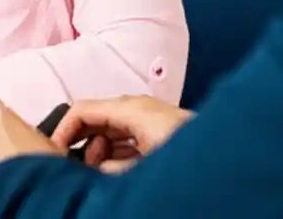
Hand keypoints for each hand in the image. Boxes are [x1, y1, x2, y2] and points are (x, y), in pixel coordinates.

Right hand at [51, 95, 192, 168]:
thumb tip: (92, 169)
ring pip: (110, 130)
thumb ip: (110, 167)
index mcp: (131, 108)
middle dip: (82, 144)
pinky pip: (126, 138)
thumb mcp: (142, 166)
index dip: (62, 130)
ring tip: (101, 175)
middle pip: (95, 119)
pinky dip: (116, 153)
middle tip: (78, 170)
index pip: (81, 109)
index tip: (51, 152)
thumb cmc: (189, 154)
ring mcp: (149, 118)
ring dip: (100, 152)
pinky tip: (118, 171)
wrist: (230, 157)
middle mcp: (138, 108)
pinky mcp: (159, 130)